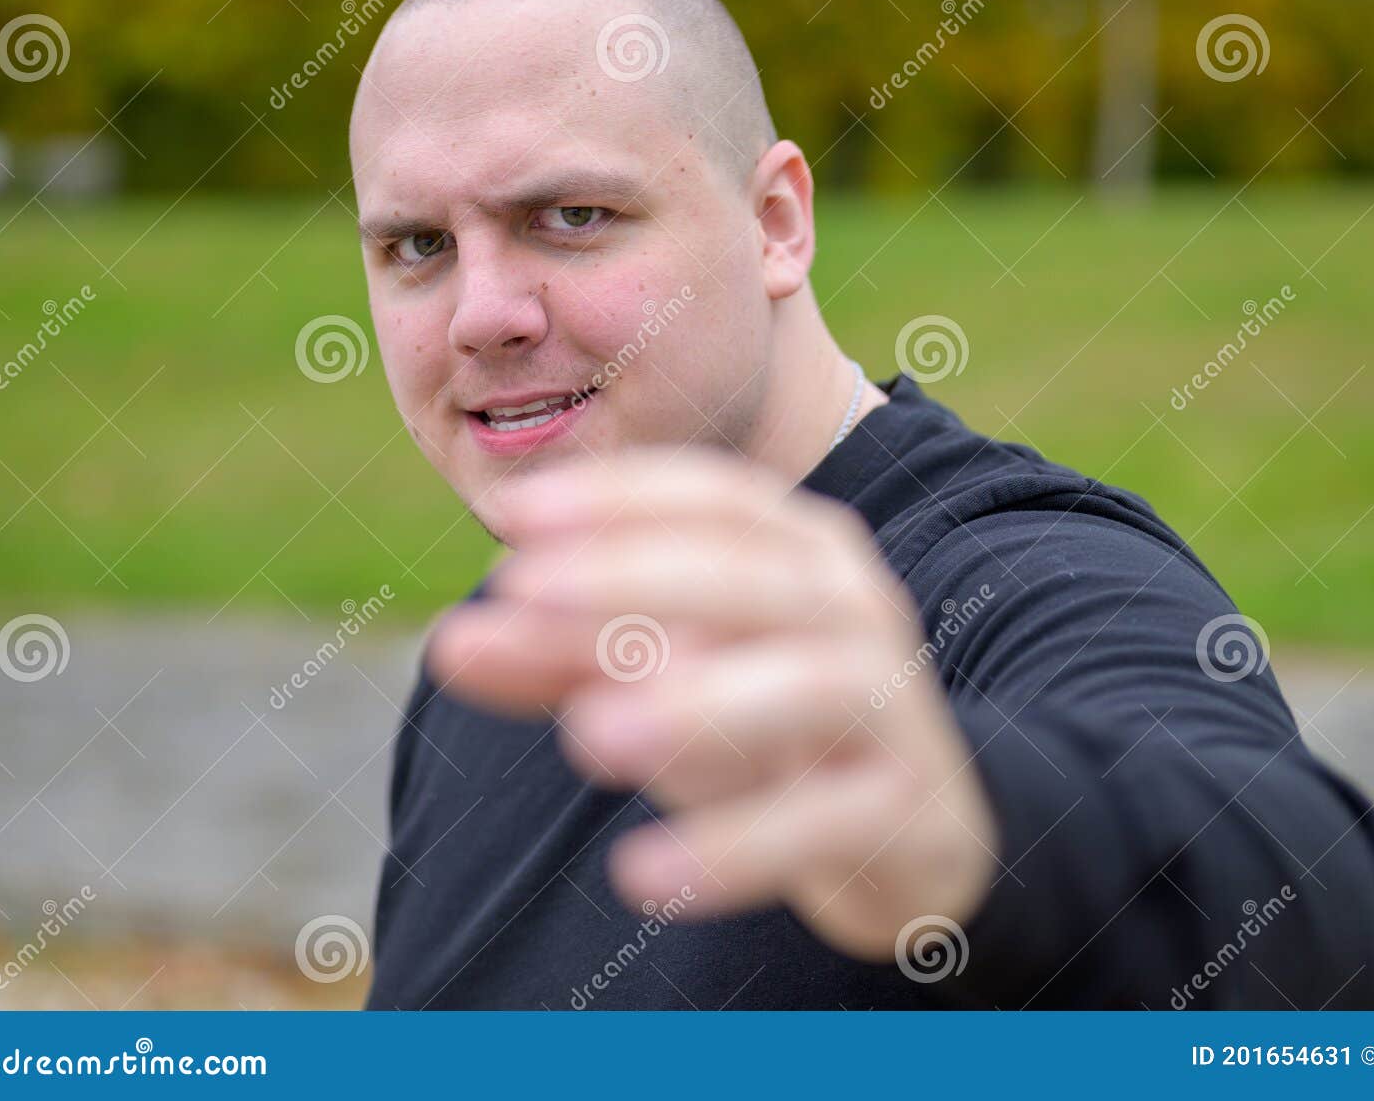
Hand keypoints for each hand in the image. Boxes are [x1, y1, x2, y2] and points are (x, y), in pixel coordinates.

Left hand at [427, 448, 999, 960]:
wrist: (920, 834)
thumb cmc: (773, 732)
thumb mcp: (667, 684)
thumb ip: (567, 656)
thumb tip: (453, 643)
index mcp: (804, 554)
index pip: (716, 497)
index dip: (619, 496)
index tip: (513, 516)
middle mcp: (857, 610)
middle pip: (755, 574)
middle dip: (640, 575)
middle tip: (530, 589)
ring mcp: (892, 708)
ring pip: (810, 686)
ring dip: (701, 701)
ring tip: (588, 734)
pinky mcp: (910, 812)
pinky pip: (826, 823)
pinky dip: (738, 846)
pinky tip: (644, 876)